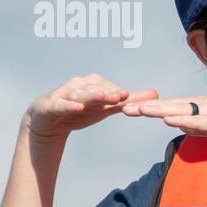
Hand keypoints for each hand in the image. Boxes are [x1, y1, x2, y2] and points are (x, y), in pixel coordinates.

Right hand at [25, 74, 157, 140]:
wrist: (49, 121)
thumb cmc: (81, 110)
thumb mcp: (106, 108)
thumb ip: (129, 101)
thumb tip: (156, 95)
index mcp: (94, 84)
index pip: (110, 88)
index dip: (120, 93)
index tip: (132, 96)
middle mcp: (80, 86)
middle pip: (96, 89)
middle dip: (109, 92)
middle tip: (124, 95)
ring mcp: (65, 95)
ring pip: (80, 95)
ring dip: (91, 95)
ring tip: (104, 98)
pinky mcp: (52, 105)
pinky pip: (61, 104)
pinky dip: (69, 105)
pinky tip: (78, 107)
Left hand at [120, 94, 206, 152]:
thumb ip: (196, 126)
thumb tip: (177, 125)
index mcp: (200, 107)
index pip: (170, 107)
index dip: (150, 108)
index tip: (129, 109)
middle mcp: (203, 105)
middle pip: (170, 105)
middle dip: (147, 107)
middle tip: (124, 107)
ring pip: (181, 110)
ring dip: (160, 110)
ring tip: (140, 110)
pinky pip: (199, 121)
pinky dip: (184, 120)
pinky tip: (170, 120)